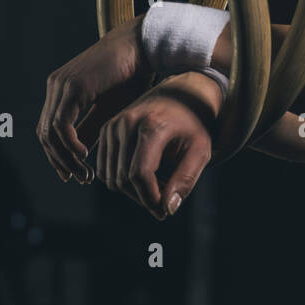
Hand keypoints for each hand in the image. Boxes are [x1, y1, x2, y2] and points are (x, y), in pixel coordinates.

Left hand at [38, 17, 149, 182]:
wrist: (143, 47)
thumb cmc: (133, 75)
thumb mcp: (110, 109)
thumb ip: (92, 129)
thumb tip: (81, 154)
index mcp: (62, 90)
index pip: (49, 130)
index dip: (57, 156)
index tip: (73, 174)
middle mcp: (56, 86)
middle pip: (45, 133)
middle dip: (59, 160)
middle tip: (78, 178)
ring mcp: (62, 85)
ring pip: (50, 132)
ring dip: (65, 157)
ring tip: (84, 172)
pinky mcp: (73, 87)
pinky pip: (62, 124)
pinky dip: (70, 144)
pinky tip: (85, 155)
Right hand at [92, 71, 223, 219]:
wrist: (182, 94)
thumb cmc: (195, 125)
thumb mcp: (200, 151)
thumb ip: (185, 180)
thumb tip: (167, 209)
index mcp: (152, 126)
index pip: (139, 174)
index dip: (150, 198)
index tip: (164, 211)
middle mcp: (127, 123)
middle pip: (123, 178)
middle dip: (142, 197)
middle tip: (164, 200)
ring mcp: (113, 126)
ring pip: (110, 177)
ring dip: (132, 192)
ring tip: (158, 186)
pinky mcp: (106, 130)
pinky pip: (104, 169)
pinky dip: (121, 180)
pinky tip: (145, 178)